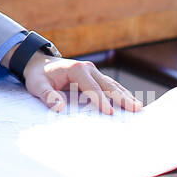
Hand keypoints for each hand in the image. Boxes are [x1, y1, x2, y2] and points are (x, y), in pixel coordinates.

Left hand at [20, 47, 142, 114]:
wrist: (39, 63)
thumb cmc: (39, 76)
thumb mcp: (38, 85)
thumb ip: (47, 96)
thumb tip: (58, 107)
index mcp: (76, 69)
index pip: (91, 87)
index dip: (100, 100)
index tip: (109, 113)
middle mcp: (87, 69)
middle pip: (107, 85)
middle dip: (121, 97)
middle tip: (135, 109)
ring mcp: (93, 72)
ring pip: (112, 85)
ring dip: (125, 95)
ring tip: (138, 107)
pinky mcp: (94, 77)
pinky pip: (109, 86)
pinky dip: (120, 93)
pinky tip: (130, 102)